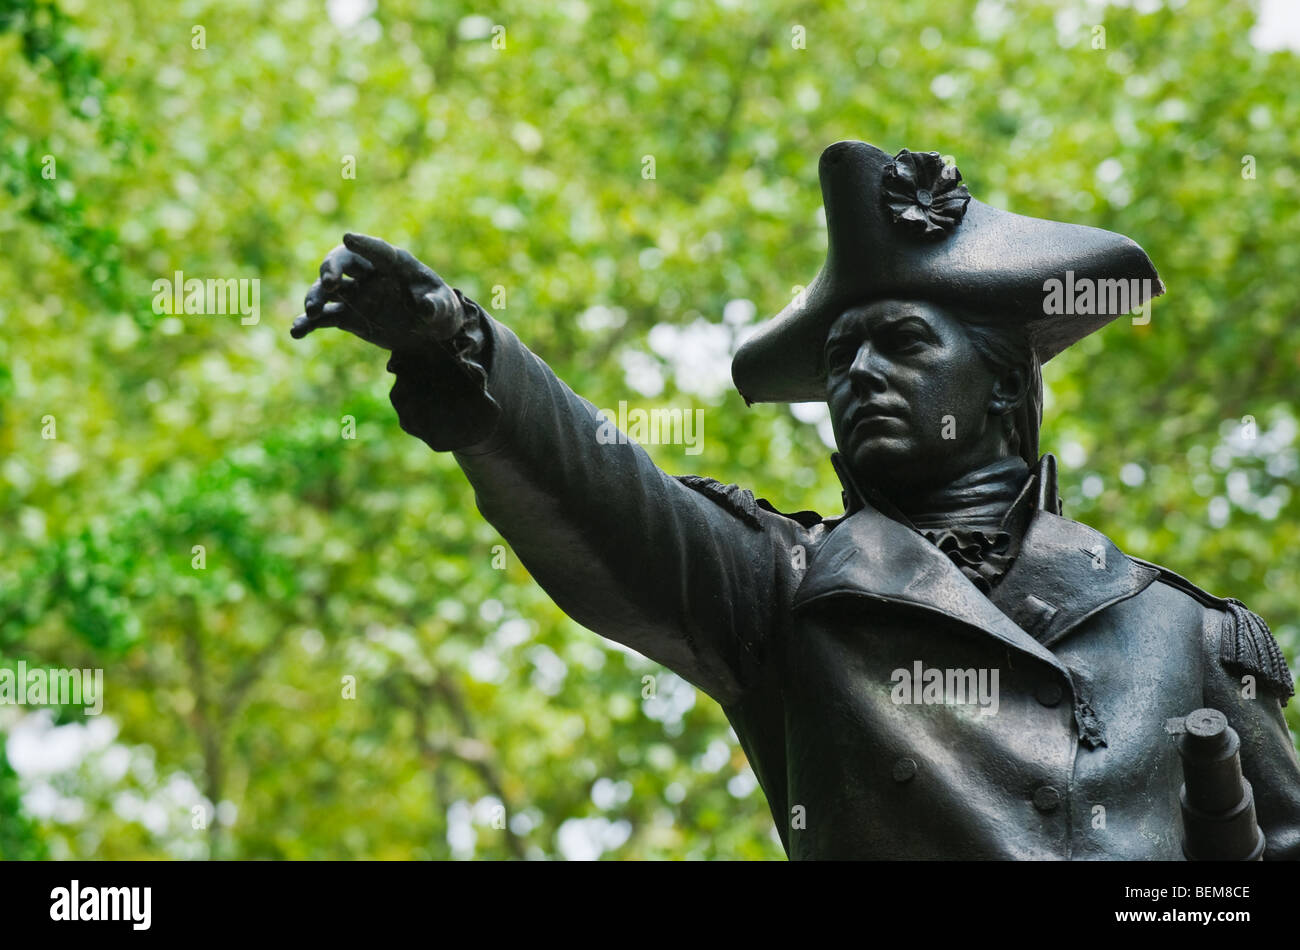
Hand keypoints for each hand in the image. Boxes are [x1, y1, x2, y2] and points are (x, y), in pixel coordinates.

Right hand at [291, 233, 464, 349]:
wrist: (430, 333)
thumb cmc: (440, 311)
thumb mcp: (446, 310)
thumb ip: (436, 306)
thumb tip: (426, 308)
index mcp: (396, 264)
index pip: (378, 250)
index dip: (364, 244)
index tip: (348, 237)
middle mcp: (370, 274)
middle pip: (343, 262)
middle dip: (332, 269)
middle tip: (329, 283)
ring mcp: (356, 295)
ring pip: (328, 289)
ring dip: (317, 296)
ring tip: (312, 311)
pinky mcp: (348, 316)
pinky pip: (325, 317)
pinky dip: (309, 323)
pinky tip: (297, 332)